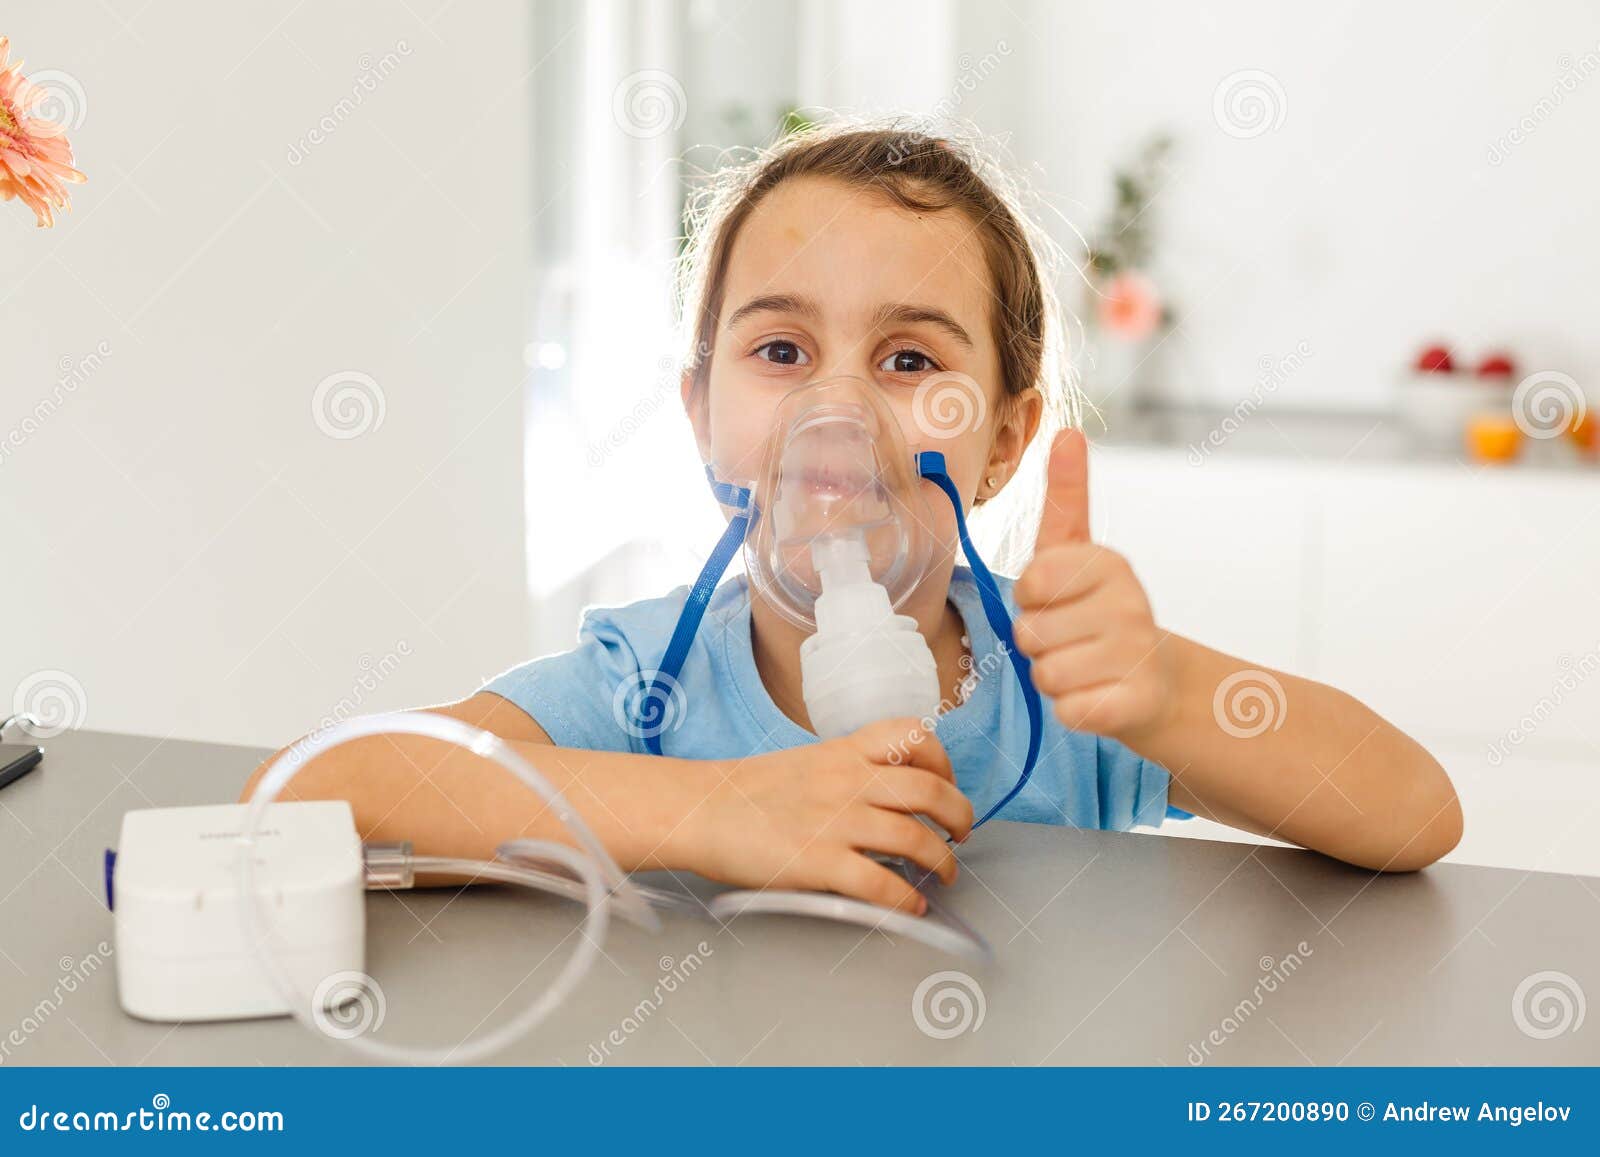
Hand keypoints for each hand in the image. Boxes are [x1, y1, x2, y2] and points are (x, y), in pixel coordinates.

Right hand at [683, 719, 973, 913]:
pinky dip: (906, 899)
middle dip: (959, 816)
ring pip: (916, 838)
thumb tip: (887, 798)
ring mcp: (836, 822)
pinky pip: (882, 885)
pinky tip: (910, 906)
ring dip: (942, 862)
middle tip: (960, 835)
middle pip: (930, 790)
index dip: (944, 763)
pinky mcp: (820, 863)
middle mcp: (848, 781)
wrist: (699, 810)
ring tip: (943, 875)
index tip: (946, 784)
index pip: (915, 737)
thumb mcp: (807, 761)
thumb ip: (849, 770)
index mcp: (845, 751)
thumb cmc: (746, 791)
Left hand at [1013, 429, 1176, 742]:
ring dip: (1054, 679)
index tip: (1058, 601)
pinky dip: (1074, 711)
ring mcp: (1135, 655)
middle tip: (1073, 642)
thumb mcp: (1080, 554)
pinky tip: (1098, 698)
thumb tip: (1068, 432)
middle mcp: (1128, 604)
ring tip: (1086, 669)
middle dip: (1040, 645)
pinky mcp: (1134, 704)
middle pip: (1030, 634)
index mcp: (1109, 563)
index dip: (1031, 600)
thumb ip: (1067, 498)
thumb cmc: (1101, 615)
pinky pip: (1068, 712)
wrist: (1158, 684)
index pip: (1030, 582)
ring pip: (1045, 675)